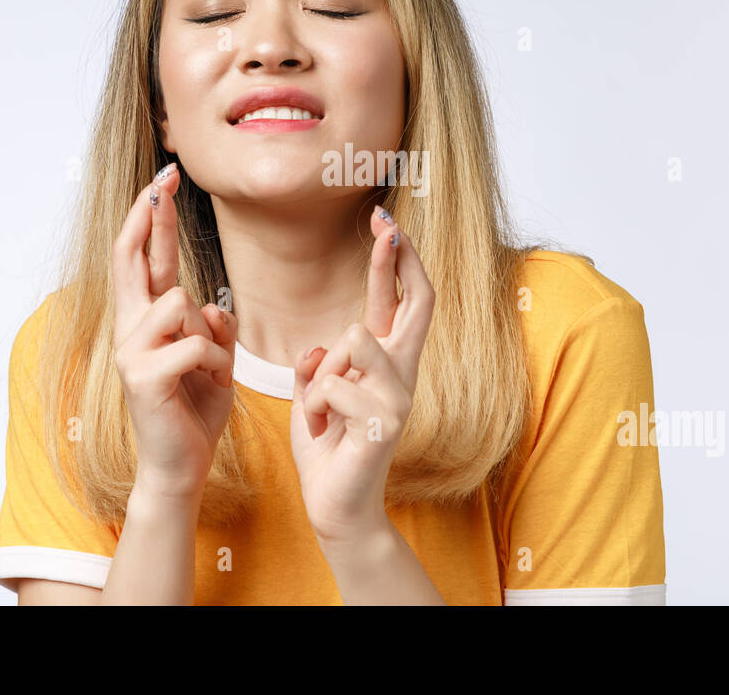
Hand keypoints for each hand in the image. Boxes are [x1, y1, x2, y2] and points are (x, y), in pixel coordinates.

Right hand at [112, 163, 237, 500]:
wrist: (181, 464)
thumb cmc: (196, 409)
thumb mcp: (215, 359)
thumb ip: (215, 327)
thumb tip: (214, 303)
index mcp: (144, 321)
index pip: (142, 258)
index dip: (150, 218)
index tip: (163, 180)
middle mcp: (128, 329)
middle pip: (133, 257)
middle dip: (150, 215)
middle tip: (164, 178)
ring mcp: (130, 351)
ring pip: (180, 301)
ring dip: (211, 336)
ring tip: (209, 371)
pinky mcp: (143, 375)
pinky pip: (195, 343)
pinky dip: (215, 363)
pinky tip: (208, 386)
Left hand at [289, 205, 435, 545]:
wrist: (335, 507)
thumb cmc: (328, 449)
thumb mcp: (313, 396)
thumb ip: (317, 366)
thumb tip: (316, 347)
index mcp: (386, 365)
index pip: (402, 302)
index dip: (398, 261)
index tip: (386, 221)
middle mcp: (403, 374)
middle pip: (415, 302)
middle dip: (398, 259)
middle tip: (385, 224)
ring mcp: (399, 396)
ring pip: (354, 339)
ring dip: (323, 374)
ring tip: (323, 412)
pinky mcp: (385, 422)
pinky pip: (332, 386)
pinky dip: (315, 409)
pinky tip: (326, 433)